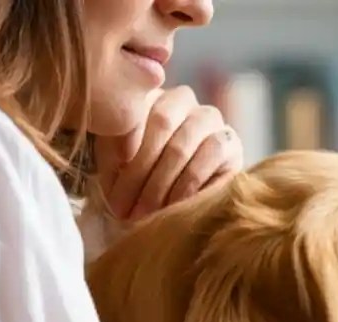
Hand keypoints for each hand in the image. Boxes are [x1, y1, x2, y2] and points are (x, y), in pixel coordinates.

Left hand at [94, 86, 243, 221]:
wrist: (176, 202)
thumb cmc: (138, 178)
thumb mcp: (116, 162)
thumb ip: (113, 152)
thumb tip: (121, 159)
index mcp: (148, 93)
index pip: (133, 110)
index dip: (119, 147)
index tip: (105, 183)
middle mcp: (183, 99)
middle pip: (161, 124)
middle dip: (139, 171)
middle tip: (123, 208)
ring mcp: (211, 119)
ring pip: (183, 145)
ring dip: (160, 184)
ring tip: (145, 212)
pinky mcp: (232, 144)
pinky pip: (209, 160)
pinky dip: (187, 187)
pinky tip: (173, 207)